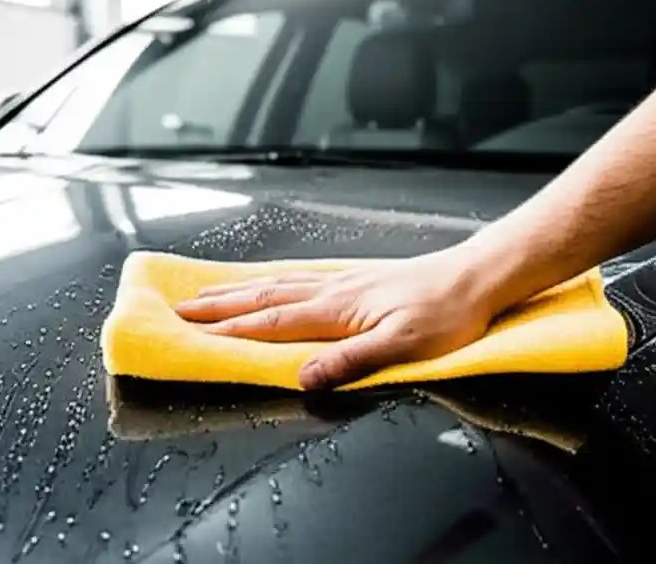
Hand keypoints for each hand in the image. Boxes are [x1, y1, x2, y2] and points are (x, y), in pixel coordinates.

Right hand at [174, 249, 498, 389]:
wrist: (475, 277)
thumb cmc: (446, 313)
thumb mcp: (402, 347)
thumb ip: (350, 361)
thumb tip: (304, 378)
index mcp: (337, 309)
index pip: (271, 322)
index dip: (230, 330)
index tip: (192, 333)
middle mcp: (332, 291)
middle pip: (263, 297)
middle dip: (219, 306)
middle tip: (180, 309)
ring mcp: (342, 282)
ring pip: (277, 284)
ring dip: (238, 291)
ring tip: (207, 293)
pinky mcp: (356, 280)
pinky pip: (298, 278)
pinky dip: (270, 281)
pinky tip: (267, 282)